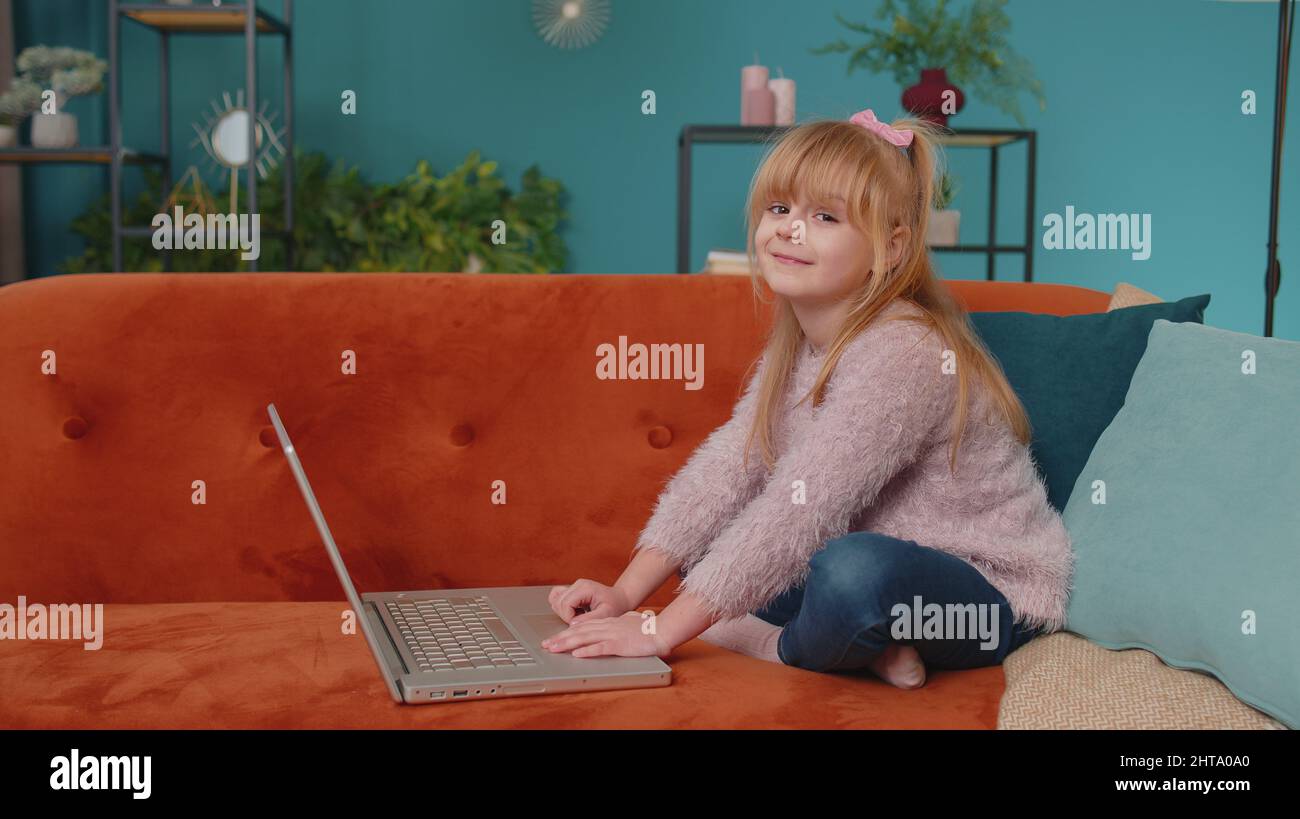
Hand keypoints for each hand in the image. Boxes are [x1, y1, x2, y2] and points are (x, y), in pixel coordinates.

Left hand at [541, 611, 669, 658]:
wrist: (662, 630)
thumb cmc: (648, 628)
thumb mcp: (630, 621)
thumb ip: (621, 623)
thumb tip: (619, 622)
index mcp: (608, 622)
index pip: (583, 626)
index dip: (566, 632)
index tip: (554, 638)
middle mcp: (607, 626)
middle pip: (579, 632)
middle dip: (560, 639)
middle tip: (546, 645)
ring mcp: (613, 635)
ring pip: (585, 639)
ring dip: (567, 644)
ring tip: (554, 649)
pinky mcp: (620, 644)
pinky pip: (601, 648)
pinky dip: (587, 651)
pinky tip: (578, 654)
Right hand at [548, 579, 632, 624]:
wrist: (619, 599)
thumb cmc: (615, 605)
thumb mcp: (606, 614)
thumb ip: (589, 619)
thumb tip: (572, 624)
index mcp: (585, 588)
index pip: (565, 604)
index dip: (569, 617)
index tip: (579, 623)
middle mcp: (577, 584)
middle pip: (559, 603)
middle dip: (567, 616)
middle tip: (582, 619)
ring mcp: (573, 586)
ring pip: (555, 601)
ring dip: (564, 612)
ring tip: (580, 615)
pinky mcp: (571, 590)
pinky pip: (556, 598)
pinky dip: (562, 608)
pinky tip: (574, 612)